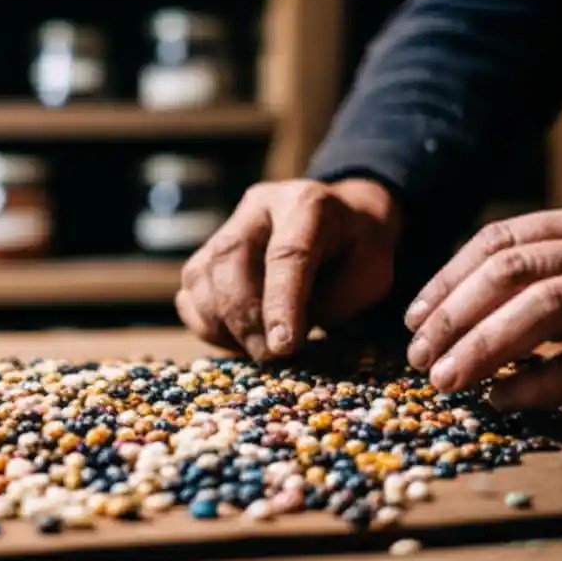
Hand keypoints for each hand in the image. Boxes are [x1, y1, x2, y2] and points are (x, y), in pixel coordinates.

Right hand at [176, 178, 401, 359]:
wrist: (340, 220)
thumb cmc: (358, 251)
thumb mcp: (372, 273)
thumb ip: (335, 300)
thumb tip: (282, 336)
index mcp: (307, 204)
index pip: (286, 254)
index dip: (281, 303)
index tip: (283, 347)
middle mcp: (259, 207)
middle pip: (231, 261)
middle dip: (246, 319)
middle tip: (271, 356)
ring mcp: (227, 226)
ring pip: (201, 276)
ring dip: (223, 325)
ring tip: (257, 349)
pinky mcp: (207, 252)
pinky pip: (190, 292)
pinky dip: (206, 324)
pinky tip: (236, 338)